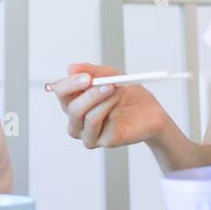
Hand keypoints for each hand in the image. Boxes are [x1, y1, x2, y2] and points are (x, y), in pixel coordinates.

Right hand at [51, 62, 167, 148]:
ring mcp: (89, 133)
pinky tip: (117, 102)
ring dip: (100, 99)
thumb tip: (71, 68)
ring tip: (115, 88)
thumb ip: (91, 71)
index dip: (70, 84)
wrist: (150, 111)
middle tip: (105, 83)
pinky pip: (98, 126)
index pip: (61, 92)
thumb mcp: (110, 75)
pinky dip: (107, 109)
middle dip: (88, 93)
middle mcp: (78, 119)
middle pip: (70, 108)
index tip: (86, 77)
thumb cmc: (127, 95)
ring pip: (83, 117)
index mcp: (74, 101)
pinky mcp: (104, 141)